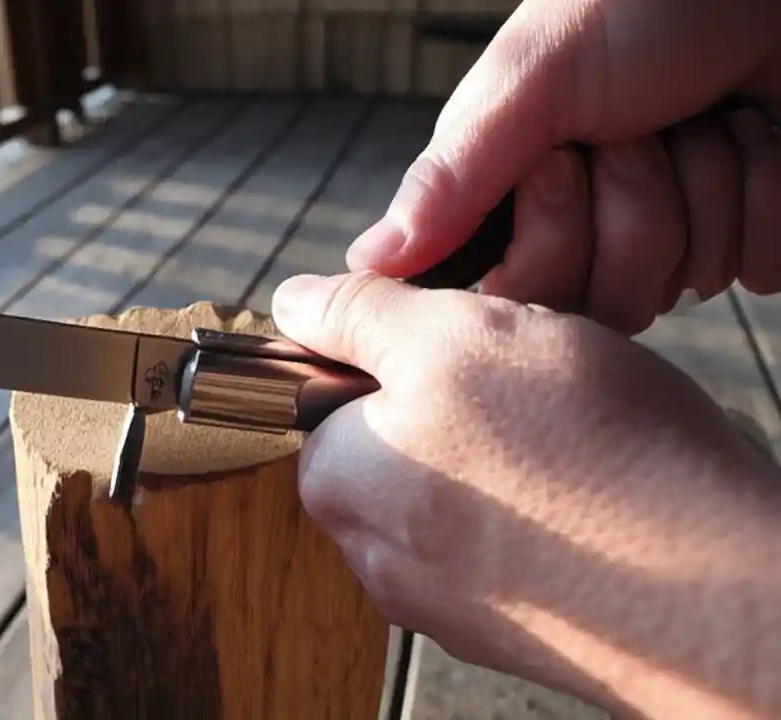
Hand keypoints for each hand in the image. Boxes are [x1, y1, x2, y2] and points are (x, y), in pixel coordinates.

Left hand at [272, 272, 780, 718]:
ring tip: (578, 441)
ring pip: (469, 486)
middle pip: (401, 441)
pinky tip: (600, 490)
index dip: (397, 351)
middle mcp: (378, 555)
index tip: (459, 343)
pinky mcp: (521, 624)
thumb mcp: (451, 338)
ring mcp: (450, 599)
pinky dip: (555, 506)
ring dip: (515, 450)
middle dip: (462, 400)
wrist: (716, 594)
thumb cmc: (583, 460)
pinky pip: (522, 537)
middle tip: (534, 385)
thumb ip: (358, 314)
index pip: (330, 395)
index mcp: (338, 484)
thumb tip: (296, 301)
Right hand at [347, 0, 780, 334]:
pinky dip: (767, 193)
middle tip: (647, 126)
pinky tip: (758, 133)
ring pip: (687, 283)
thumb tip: (367, 265)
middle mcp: (589, 225)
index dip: (548, 242)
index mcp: (516, 193)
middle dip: (637, 205)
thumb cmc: (648, 2)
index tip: (565, 161)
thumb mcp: (533, 78)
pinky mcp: (749, 236)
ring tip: (711, 114)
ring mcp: (674, 235)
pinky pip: (759, 268)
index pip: (513, 295)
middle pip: (603, 301)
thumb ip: (451, 178)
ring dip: (711, 184)